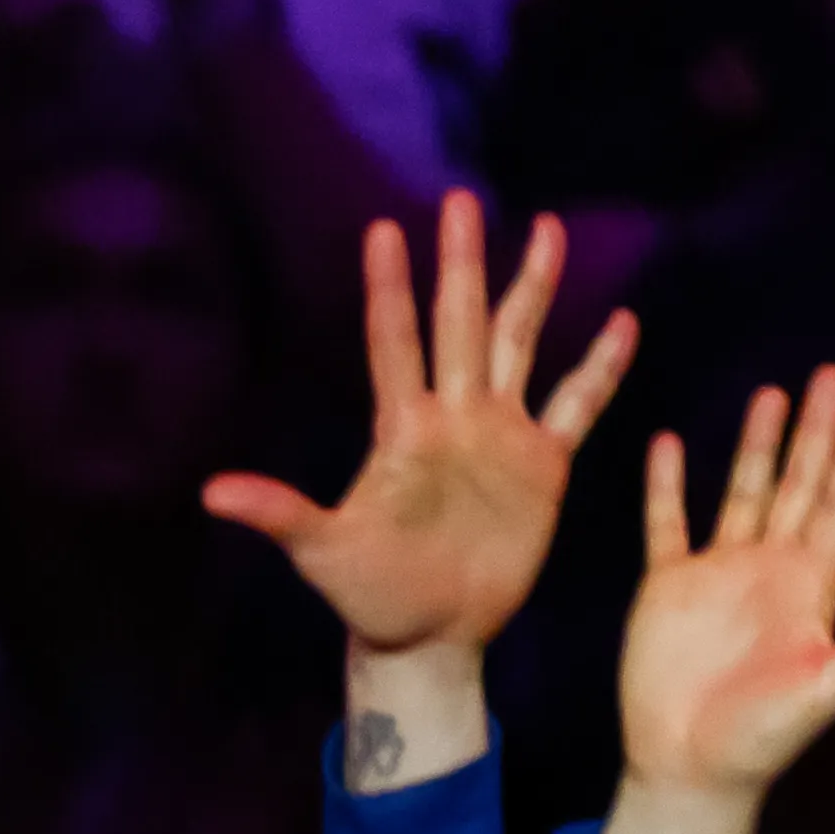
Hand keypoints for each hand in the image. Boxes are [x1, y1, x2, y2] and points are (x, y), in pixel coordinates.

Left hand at [200, 191, 632, 677]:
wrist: (428, 633)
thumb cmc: (368, 593)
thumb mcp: (322, 551)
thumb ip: (279, 514)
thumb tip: (211, 495)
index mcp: (401, 429)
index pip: (393, 342)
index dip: (390, 288)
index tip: (382, 229)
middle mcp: (452, 416)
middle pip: (459, 322)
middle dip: (463, 263)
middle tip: (462, 200)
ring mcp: (499, 433)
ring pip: (519, 343)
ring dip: (532, 289)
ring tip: (548, 230)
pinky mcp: (543, 463)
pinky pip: (579, 404)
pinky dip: (601, 367)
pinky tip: (623, 322)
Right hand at [607, 368, 834, 833]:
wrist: (685, 767)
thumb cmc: (761, 737)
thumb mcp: (825, 690)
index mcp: (812, 586)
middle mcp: (770, 568)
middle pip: (799, 484)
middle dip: (816, 431)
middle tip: (830, 375)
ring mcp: (718, 574)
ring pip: (742, 492)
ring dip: (755, 444)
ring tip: (769, 394)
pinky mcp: (666, 588)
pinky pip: (666, 525)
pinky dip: (665, 486)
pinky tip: (667, 444)